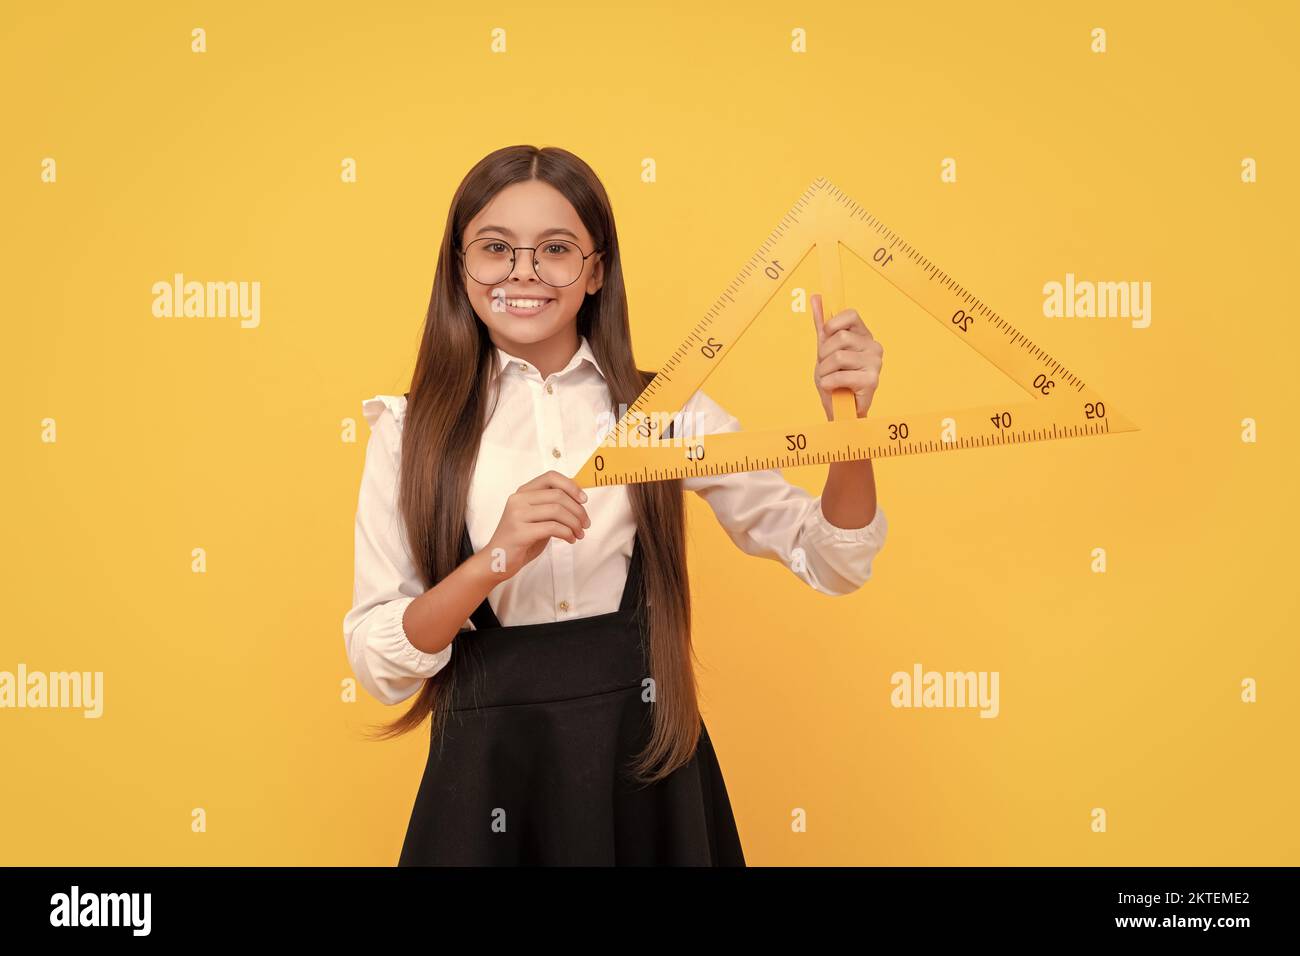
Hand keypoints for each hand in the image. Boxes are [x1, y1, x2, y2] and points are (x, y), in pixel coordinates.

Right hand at [484, 470, 589, 577]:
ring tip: (579, 534)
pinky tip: (570, 539)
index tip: (583, 500)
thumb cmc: (521, 540)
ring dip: (575, 523)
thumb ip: (551, 506)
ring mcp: (517, 515)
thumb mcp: (536, 518)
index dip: (571, 486)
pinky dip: (567, 533)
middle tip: (585, 524)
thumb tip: (578, 498)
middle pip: (558, 495)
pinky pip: (552, 528)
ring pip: (557, 510)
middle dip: (578, 510)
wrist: (496, 560)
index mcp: (522, 492)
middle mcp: (518, 500)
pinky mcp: (520, 532)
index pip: (551, 477)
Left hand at [811, 293, 882, 419]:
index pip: (851, 314)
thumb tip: (816, 297)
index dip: (833, 325)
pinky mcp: (872, 380)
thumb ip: (822, 324)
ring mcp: (875, 363)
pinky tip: (833, 388)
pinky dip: (829, 383)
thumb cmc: (834, 379)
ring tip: (829, 379)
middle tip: (827, 367)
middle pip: (840, 337)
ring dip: (825, 371)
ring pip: (838, 356)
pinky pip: (841, 375)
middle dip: (824, 354)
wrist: (838, 408)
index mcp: (864, 335)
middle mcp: (874, 346)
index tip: (826, 338)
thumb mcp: (824, 349)